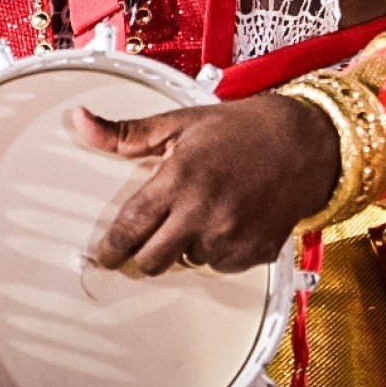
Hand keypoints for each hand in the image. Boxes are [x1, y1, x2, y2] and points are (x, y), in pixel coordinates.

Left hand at [77, 93, 337, 275]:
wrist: (304, 143)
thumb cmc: (241, 130)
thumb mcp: (180, 123)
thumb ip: (126, 133)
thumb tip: (81, 122)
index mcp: (180, 179)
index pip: (130, 228)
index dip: (111, 247)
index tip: (105, 254)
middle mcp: (204, 212)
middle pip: (152, 261)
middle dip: (142, 254)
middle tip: (145, 241)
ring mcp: (231, 236)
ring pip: (187, 262)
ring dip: (185, 246)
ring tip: (201, 213)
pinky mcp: (254, 253)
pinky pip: (220, 265)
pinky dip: (217, 250)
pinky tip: (227, 221)